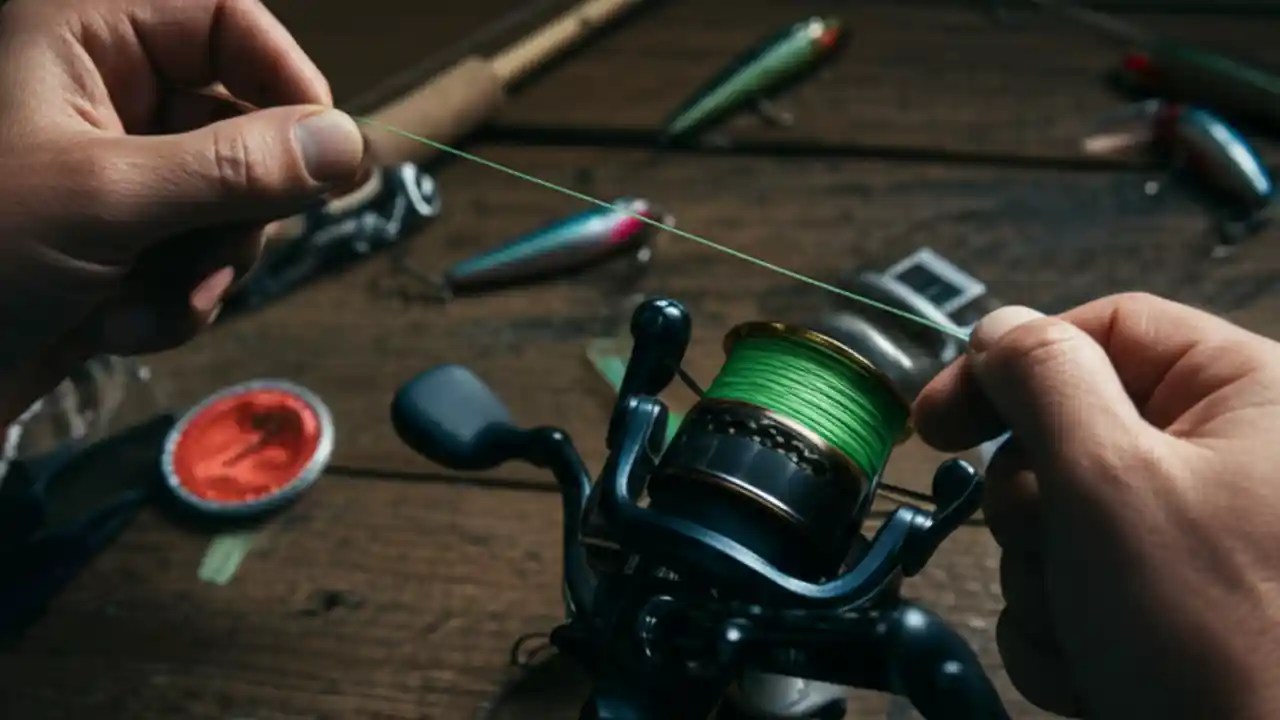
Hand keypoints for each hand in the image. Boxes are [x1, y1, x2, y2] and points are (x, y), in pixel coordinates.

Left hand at [0, 0, 365, 421]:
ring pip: (235, 201)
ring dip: (205, 269)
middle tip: (210, 261)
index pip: (229, 21)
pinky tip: (117, 325)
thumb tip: (350, 143)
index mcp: (86, 38)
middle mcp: (109, 91)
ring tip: (143, 307)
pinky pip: (203, 254)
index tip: (325, 159)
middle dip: (235, 212)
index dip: (287, 84)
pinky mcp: (128, 235)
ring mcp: (122, 168)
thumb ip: (236, 168)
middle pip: (247, 124)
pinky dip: (177, 300)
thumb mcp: (109, 202)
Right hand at [913, 293, 1279, 718]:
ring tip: (1093, 634)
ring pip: (1059, 522)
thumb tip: (998, 326)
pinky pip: (1076, 588)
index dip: (1009, 366)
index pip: (1105, 329)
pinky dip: (1064, 632)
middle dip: (1035, 511)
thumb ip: (1043, 379)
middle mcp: (1227, 461)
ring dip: (1045, 584)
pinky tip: (1099, 672)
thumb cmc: (1216, 634)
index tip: (935, 421)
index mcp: (1248, 396)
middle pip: (1068, 433)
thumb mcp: (1111, 482)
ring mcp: (1198, 541)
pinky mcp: (1169, 608)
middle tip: (1057, 551)